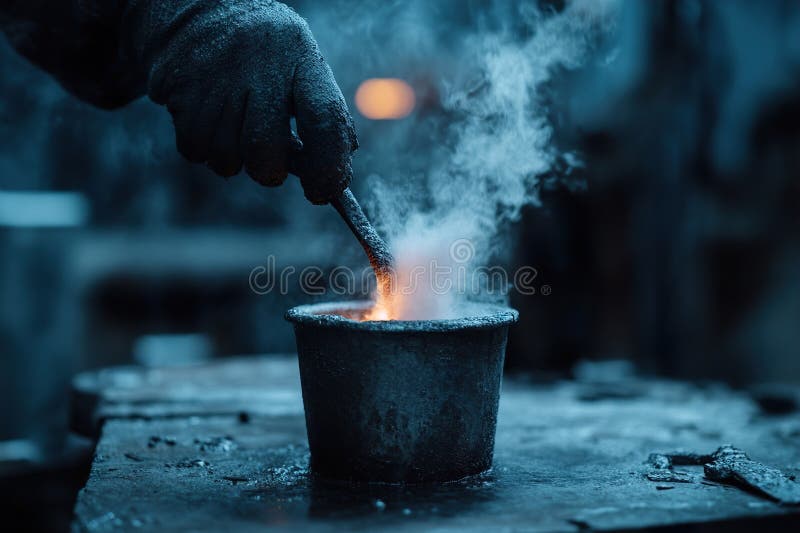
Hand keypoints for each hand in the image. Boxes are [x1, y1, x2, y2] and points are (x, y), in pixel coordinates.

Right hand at [125, 0, 357, 203]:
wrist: (196, 12)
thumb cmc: (266, 57)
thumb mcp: (302, 68)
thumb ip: (324, 115)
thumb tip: (335, 177)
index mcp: (301, 57)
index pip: (325, 117)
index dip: (328, 165)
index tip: (324, 191)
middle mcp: (259, 64)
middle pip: (265, 149)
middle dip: (269, 171)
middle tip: (270, 164)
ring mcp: (216, 76)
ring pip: (227, 158)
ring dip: (234, 160)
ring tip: (236, 127)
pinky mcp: (179, 88)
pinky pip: (196, 150)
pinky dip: (204, 149)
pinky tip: (210, 120)